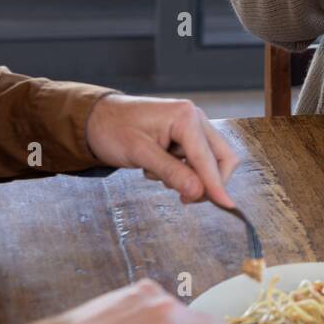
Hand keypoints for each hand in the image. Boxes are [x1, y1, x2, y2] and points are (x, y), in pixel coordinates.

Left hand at [85, 94, 238, 207]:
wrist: (96, 118)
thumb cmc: (113, 129)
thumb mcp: (140, 153)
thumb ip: (172, 173)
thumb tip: (198, 193)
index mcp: (186, 117)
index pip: (207, 158)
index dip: (217, 185)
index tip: (227, 206)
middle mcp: (195, 118)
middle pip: (221, 158)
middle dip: (207, 181)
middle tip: (184, 198)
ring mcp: (193, 126)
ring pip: (209, 162)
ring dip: (189, 176)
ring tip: (157, 173)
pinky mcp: (187, 135)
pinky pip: (196, 161)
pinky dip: (181, 171)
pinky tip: (158, 168)